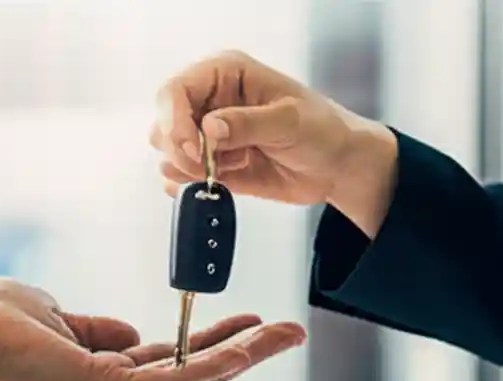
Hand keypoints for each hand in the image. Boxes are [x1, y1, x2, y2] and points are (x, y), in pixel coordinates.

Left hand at [0, 278, 305, 380]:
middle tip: (291, 333)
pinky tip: (242, 350)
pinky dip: (211, 365)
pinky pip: (171, 379)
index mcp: (111, 374)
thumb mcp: (66, 318)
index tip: (252, 322)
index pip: (178, 361)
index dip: (219, 344)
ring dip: (244, 357)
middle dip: (248, 352)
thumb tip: (134, 335)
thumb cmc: (0, 322)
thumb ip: (102, 330)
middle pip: (198, 373)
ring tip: (284, 337)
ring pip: (195, 378)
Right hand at [150, 50, 398, 236]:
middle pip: (164, 123)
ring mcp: (210, 134)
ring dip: (190, 168)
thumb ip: (248, 123)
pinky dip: (191, 185)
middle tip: (209, 165)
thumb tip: (210, 127)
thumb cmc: (323, 130)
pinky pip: (182, 176)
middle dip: (180, 149)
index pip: (175, 90)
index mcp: (227, 74)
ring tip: (231, 169)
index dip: (174, 120)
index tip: (194, 148)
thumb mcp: (290, 121)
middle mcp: (212, 101)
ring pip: (169, 152)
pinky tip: (217, 184)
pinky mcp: (213, 164)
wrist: (338, 167)